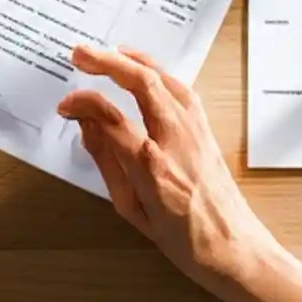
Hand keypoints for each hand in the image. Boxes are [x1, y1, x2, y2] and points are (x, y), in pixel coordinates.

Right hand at [58, 45, 301, 301]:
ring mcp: (196, 131)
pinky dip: (158, 72)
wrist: (236, 249)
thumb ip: (108, 163)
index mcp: (152, 166)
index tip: (65, 106)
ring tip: (108, 52)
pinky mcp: (206, 129)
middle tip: (79, 53)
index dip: (83, 104)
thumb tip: (87, 126)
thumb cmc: (182, 240)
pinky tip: (144, 70)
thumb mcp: (132, 209)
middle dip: (108, 62)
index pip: (110, 118)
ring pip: (165, 78)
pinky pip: (181, 89)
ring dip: (134, 60)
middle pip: (142, 83)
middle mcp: (176, 139)